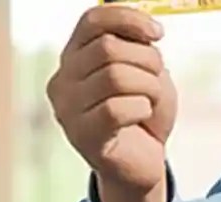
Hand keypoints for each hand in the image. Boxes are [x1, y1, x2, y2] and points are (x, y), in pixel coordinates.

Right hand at [47, 5, 175, 201]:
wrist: (143, 164)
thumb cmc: (143, 114)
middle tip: (158, 79)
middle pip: (108, 48)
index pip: (92, 20)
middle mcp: (62, 81)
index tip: (158, 33)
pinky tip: (141, 116)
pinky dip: (141, 109)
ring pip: (114, 77)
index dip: (128, 19)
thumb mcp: (145, 72)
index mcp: (73, 57)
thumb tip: (145, 27)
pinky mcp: (82, 137)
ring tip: (151, 100)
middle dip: (147, 60)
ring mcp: (68, 111)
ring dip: (148, 86)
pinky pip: (116, 110)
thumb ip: (138, 45)